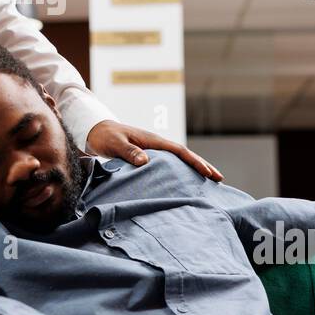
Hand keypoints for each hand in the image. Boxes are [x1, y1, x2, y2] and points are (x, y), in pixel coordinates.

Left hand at [86, 120, 222, 180]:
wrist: (95, 131)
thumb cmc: (105, 137)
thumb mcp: (115, 144)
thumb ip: (129, 152)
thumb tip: (146, 161)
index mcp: (152, 141)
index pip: (179, 151)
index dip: (195, 161)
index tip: (208, 172)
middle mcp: (156, 145)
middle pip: (185, 155)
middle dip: (202, 165)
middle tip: (219, 179)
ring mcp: (153, 151)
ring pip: (178, 161)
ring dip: (193, 169)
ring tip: (208, 182)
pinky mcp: (148, 157)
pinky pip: (168, 165)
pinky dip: (179, 172)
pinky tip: (184, 183)